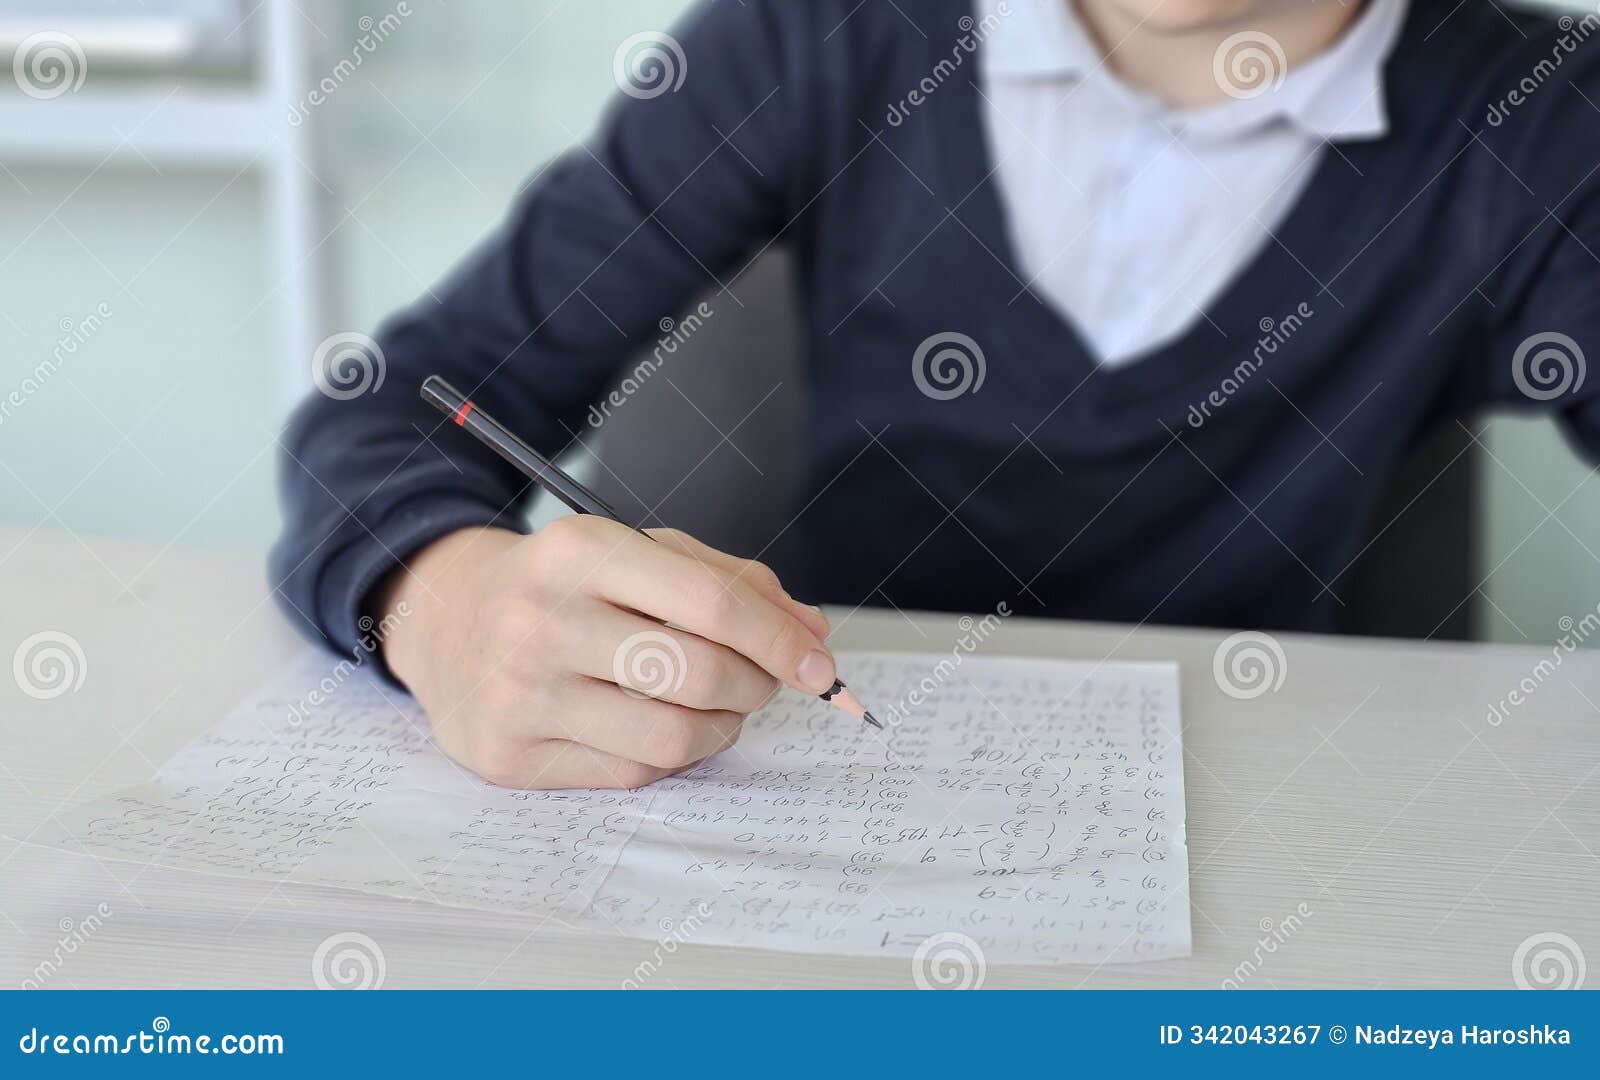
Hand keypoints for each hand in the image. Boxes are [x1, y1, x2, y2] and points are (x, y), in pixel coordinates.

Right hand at [371, 519, 833, 789]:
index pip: (711, 603)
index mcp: (580, 550)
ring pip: (670, 739)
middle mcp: (543, 620)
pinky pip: (629, 775)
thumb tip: (813, 635)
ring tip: (716, 708)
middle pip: (697, 674)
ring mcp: (519, 693)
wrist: (444, 617)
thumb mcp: (639, 554)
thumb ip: (730, 583)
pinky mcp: (508, 755)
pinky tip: (657, 727)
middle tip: (760, 682)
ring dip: (720, 729)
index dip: (780, 640)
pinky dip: (668, 757)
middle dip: (754, 685)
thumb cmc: (566, 584)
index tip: (819, 665)